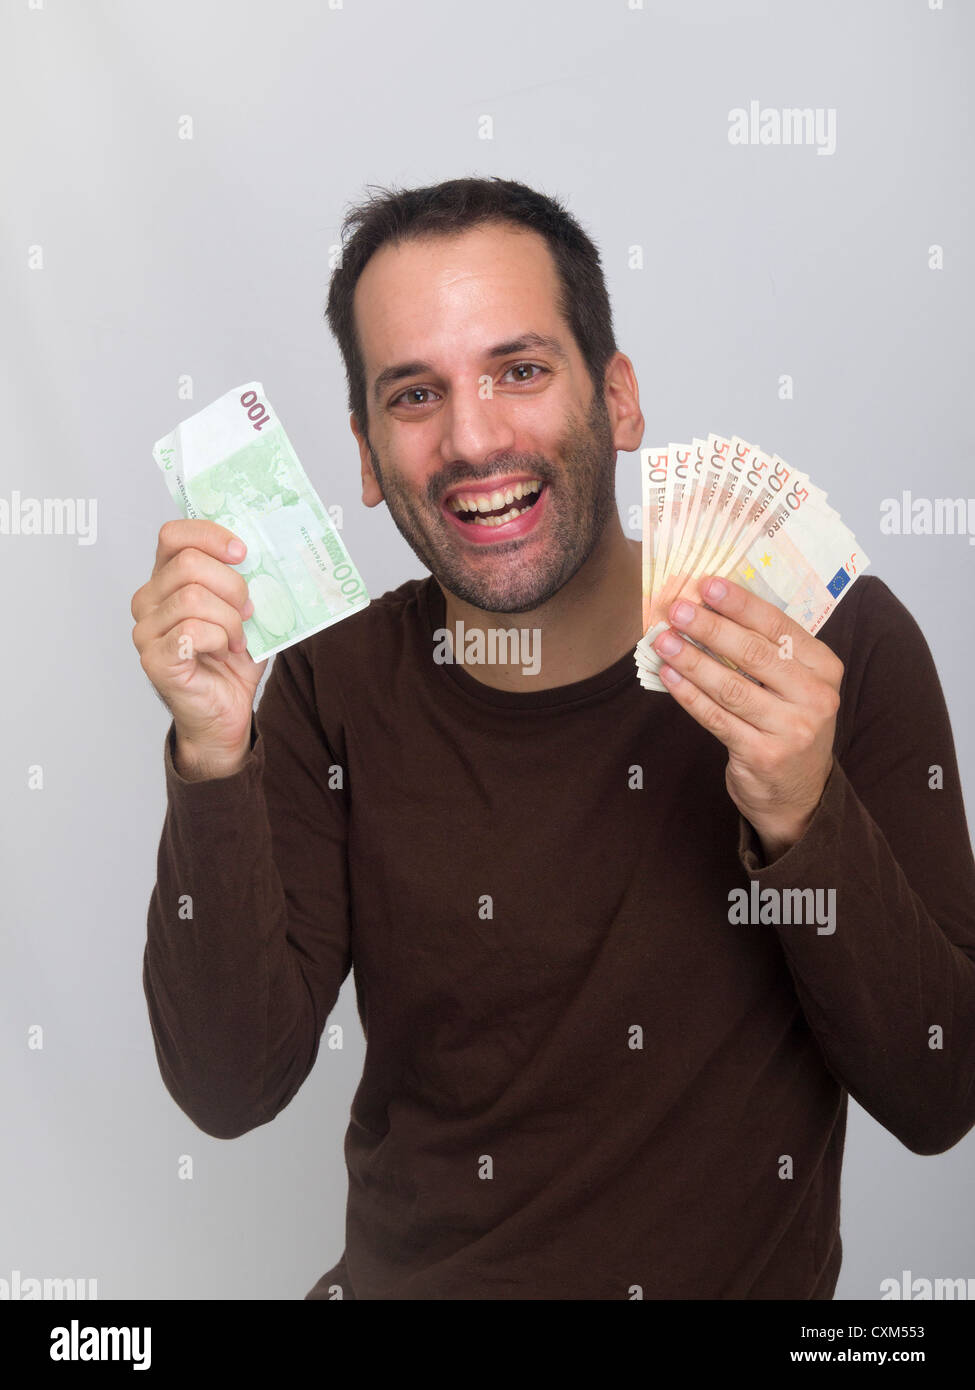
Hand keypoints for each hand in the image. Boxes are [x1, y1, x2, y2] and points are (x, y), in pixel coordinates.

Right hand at [131, 520, 267, 775]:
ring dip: (229, 619)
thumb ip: (250, 578)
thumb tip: (271, 550)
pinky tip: (225, 652)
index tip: (243, 552)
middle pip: (188, 563)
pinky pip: (191, 632)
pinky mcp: (155, 659)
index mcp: (166, 578)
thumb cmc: (234, 658)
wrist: (228, 711)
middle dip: (232, 585)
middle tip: (249, 610)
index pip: (173, 535)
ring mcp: (146, 630)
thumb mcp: (247, 610)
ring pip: (193, 598)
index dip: (210, 535)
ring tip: (238, 638)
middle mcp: (148, 600)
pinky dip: (220, 639)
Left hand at [652, 575, 843, 860]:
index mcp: (825, 668)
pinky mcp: (763, 755)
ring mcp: (792, 730)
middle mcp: (815, 697)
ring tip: (663, 640)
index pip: (780, 627)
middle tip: (676, 609)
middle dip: (710, 628)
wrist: (799, 793)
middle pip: (754, 654)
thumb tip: (711, 606)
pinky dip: (689, 695)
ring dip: (692, 660)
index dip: (740, 604)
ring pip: (731, 687)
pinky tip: (669, 675)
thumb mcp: (795, 684)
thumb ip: (767, 650)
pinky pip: (716, 718)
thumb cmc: (787, 723)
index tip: (707, 585)